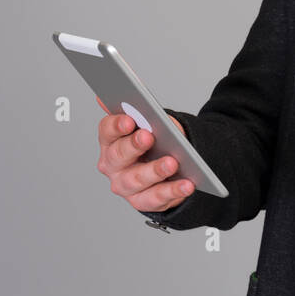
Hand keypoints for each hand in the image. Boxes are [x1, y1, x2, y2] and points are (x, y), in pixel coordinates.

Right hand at [95, 97, 194, 211]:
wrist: (171, 165)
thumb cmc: (157, 139)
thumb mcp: (151, 121)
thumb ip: (135, 107)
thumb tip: (106, 94)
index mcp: (110, 140)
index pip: (107, 131)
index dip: (116, 125)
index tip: (129, 120)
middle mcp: (112, 164)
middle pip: (117, 156)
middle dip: (132, 146)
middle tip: (148, 136)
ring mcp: (125, 184)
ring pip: (135, 180)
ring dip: (154, 171)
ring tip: (173, 163)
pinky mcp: (142, 201)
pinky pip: (156, 199)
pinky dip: (172, 191)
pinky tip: (187, 184)